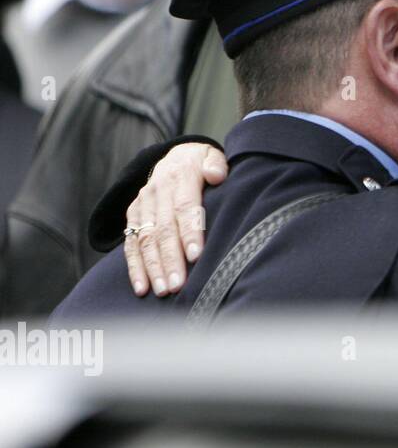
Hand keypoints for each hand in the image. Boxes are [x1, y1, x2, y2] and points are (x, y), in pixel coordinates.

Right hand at [124, 143, 227, 296]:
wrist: (175, 157)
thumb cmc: (201, 164)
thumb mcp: (211, 156)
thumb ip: (216, 164)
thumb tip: (217, 175)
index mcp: (180, 176)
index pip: (184, 207)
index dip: (190, 231)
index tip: (196, 255)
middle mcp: (157, 191)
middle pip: (163, 229)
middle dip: (170, 259)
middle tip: (178, 284)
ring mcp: (142, 205)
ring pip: (145, 240)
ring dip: (153, 268)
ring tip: (163, 291)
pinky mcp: (132, 216)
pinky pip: (130, 244)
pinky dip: (135, 267)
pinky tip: (142, 287)